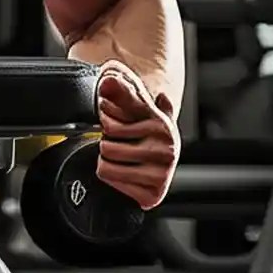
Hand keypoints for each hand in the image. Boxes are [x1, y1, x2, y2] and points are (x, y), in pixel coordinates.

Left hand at [94, 60, 180, 209]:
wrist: (160, 172)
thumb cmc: (148, 137)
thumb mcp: (140, 112)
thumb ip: (124, 94)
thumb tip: (109, 80)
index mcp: (162, 125)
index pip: (111, 125)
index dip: (107, 123)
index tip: (114, 124)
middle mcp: (166, 149)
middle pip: (105, 147)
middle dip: (108, 147)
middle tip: (122, 148)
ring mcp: (161, 172)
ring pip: (106, 165)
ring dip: (107, 164)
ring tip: (123, 162)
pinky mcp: (152, 192)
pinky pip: (111, 180)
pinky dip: (113, 179)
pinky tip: (126, 176)